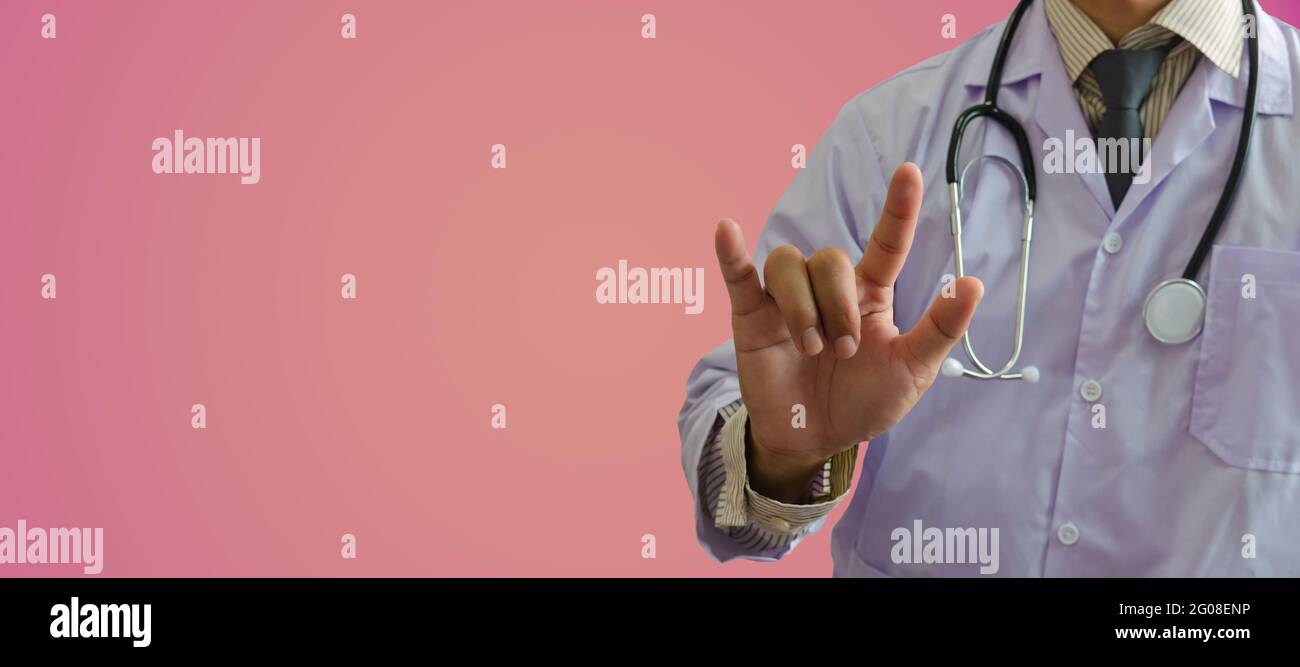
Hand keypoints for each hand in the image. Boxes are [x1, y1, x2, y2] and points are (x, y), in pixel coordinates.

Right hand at [713, 163, 982, 500]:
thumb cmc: (866, 401)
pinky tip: (726, 231)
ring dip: (803, 307)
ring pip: (789, 264)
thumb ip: (939, 329)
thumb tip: (973, 284)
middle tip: (842, 352)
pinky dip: (730, 254)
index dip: (897, 208)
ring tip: (811, 349)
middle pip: (829, 260)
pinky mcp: (752, 317)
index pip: (886, 242)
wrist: (816, 439)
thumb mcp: (912, 371)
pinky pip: (739, 276)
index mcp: (871, 294)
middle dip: (837, 307)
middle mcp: (828, 289)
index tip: (910, 172)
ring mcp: (787, 300)